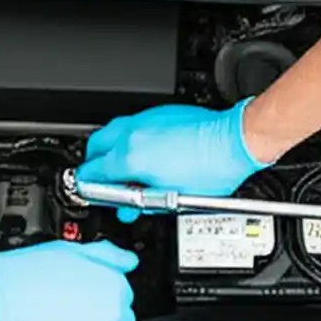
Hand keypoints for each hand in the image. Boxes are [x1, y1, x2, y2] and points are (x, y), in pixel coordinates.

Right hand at [77, 99, 269, 221]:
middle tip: (105, 180)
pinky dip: (129, 138)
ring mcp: (145, 120)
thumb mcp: (171, 199)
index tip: (90, 191)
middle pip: (94, 146)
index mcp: (130, 157)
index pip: (91, 171)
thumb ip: (140, 203)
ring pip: (111, 131)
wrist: (233, 142)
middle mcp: (132, 134)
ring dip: (110, 149)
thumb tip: (128, 207)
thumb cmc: (211, 168)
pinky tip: (144, 152)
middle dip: (94, 164)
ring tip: (124, 167)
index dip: (86, 185)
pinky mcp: (159, 113)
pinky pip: (132, 124)